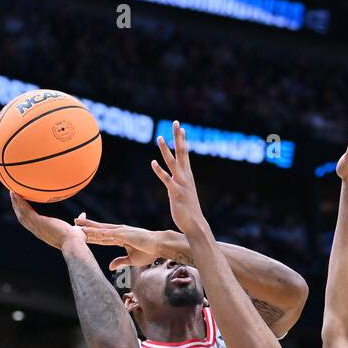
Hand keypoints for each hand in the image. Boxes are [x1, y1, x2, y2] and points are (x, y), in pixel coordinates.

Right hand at [9, 192, 85, 252]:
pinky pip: (26, 211)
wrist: (74, 243)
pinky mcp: (38, 222)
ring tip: (12, 191)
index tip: (22, 206)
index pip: (30, 222)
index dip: (24, 214)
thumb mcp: (76, 228)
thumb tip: (82, 214)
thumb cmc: (76, 240)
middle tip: (13, 196)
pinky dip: (20, 202)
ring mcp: (36, 227)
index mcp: (43, 232)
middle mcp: (37, 230)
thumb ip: (78, 220)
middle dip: (17, 207)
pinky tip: (17, 193)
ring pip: (21, 213)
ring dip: (16, 202)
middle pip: (22, 218)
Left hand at [73, 217, 162, 269]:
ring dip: (89, 227)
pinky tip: (90, 231)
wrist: (159, 246)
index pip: (103, 237)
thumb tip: (110, 266)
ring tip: (78, 224)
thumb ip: (120, 261)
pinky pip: (108, 233)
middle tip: (75, 222)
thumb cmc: (149, 252)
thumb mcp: (132, 259)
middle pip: (100, 229)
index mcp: (120, 238)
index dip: (92, 235)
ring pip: (101, 229)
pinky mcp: (124, 234)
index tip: (82, 233)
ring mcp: (121, 232)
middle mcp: (119, 232)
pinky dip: (98, 232)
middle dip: (87, 226)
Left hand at [150, 122, 206, 237]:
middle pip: (181, 152)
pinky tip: (153, 162)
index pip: (185, 153)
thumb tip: (176, 179)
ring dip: (165, 150)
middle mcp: (185, 176)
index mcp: (187, 175)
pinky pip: (167, 179)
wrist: (195, 224)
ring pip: (173, 163)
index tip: (180, 127)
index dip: (182, 139)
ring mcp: (181, 184)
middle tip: (176, 122)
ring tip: (159, 137)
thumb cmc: (188, 210)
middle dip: (178, 137)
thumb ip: (180, 183)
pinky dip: (160, 171)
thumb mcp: (184, 192)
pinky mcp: (175, 193)